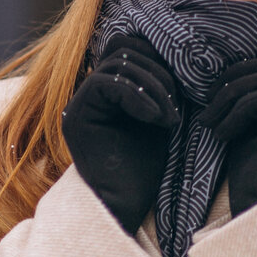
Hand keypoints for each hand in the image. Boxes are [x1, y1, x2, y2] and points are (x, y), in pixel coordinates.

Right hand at [62, 36, 180, 234]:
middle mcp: (87, 95)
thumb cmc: (145, 169)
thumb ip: (158, 88)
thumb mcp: (158, 118)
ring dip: (152, 86)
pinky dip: (137, 96)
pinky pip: (105, 84)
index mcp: (107, 92)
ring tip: (169, 118)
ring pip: (116, 65)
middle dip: (158, 72)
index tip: (180, 91)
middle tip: (177, 106)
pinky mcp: (76, 117)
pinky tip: (157, 120)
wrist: (127, 207)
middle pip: (123, 51)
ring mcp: (78, 104)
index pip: (129, 49)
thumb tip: (175, 54)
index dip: (158, 60)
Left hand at [199, 49, 256, 214]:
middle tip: (210, 99)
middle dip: (238, 75)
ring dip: (230, 94)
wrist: (256, 209)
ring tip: (210, 120)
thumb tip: (235, 60)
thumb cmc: (251, 169)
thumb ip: (255, 92)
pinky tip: (222, 134)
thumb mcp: (252, 122)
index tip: (233, 78)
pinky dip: (235, 112)